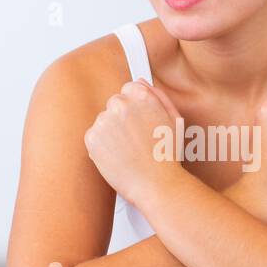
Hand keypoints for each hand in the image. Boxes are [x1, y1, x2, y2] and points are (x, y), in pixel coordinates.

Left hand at [84, 78, 182, 208]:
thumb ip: (157, 96)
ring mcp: (104, 120)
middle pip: (115, 103)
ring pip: (104, 121)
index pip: (129, 89)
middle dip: (122, 118)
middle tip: (136, 140)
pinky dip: (102, 146)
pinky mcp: (92, 138)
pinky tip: (118, 157)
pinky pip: (94, 136)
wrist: (156, 184)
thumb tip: (140, 82)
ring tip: (129, 151)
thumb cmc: (167, 155)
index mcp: (142, 96)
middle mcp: (120, 104)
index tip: (139, 121)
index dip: (135, 107)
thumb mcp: (174, 120)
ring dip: (112, 132)